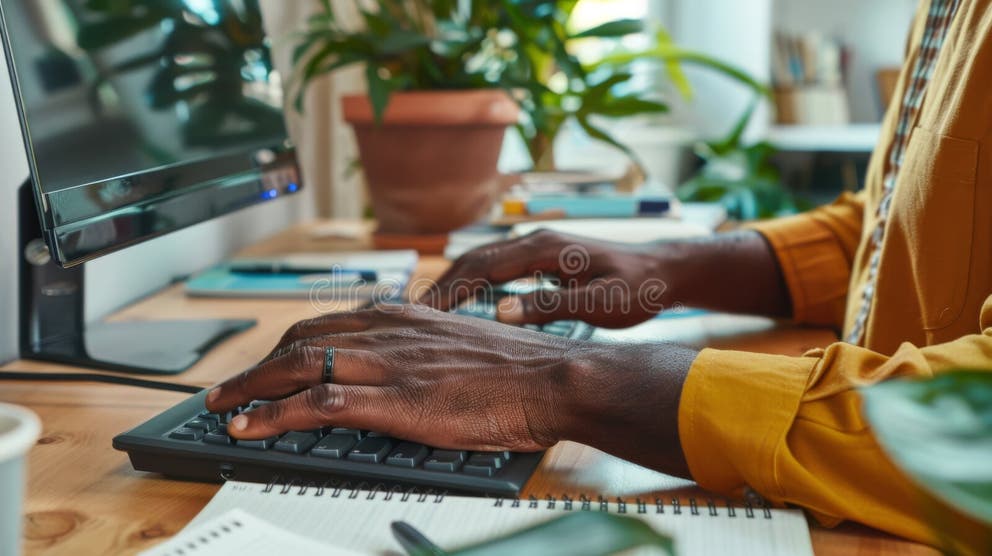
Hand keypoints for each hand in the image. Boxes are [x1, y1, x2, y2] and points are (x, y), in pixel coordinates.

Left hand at [206, 306, 577, 451]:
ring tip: (223, 408)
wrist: (553, 379)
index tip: (269, 361)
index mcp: (407, 316)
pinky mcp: (396, 399)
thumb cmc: (519, 369)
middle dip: (259, 364)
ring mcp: (390, 363)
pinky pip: (319, 402)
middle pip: (303, 338)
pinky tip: (252, 427)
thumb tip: (402, 369)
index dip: (289, 344)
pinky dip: (276, 414)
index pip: (330, 323)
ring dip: (251, 388)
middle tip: (232, 386)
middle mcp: (390, 330)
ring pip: (299, 365)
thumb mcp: (462, 346)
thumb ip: (425, 350)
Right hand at [418, 229, 673, 328]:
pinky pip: (499, 269)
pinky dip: (474, 284)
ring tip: (429, 312)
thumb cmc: (638, 289)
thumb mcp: (599, 303)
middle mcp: (537, 242)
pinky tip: (465, 305)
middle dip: (442, 286)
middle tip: (412, 315)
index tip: (422, 312)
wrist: (665, 271)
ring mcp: (540, 248)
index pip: (483, 267)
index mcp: (545, 249)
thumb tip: (499, 314)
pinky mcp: (545, 259)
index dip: (450, 289)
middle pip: (475, 260)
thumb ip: (550, 307)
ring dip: (456, 284)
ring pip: (484, 262)